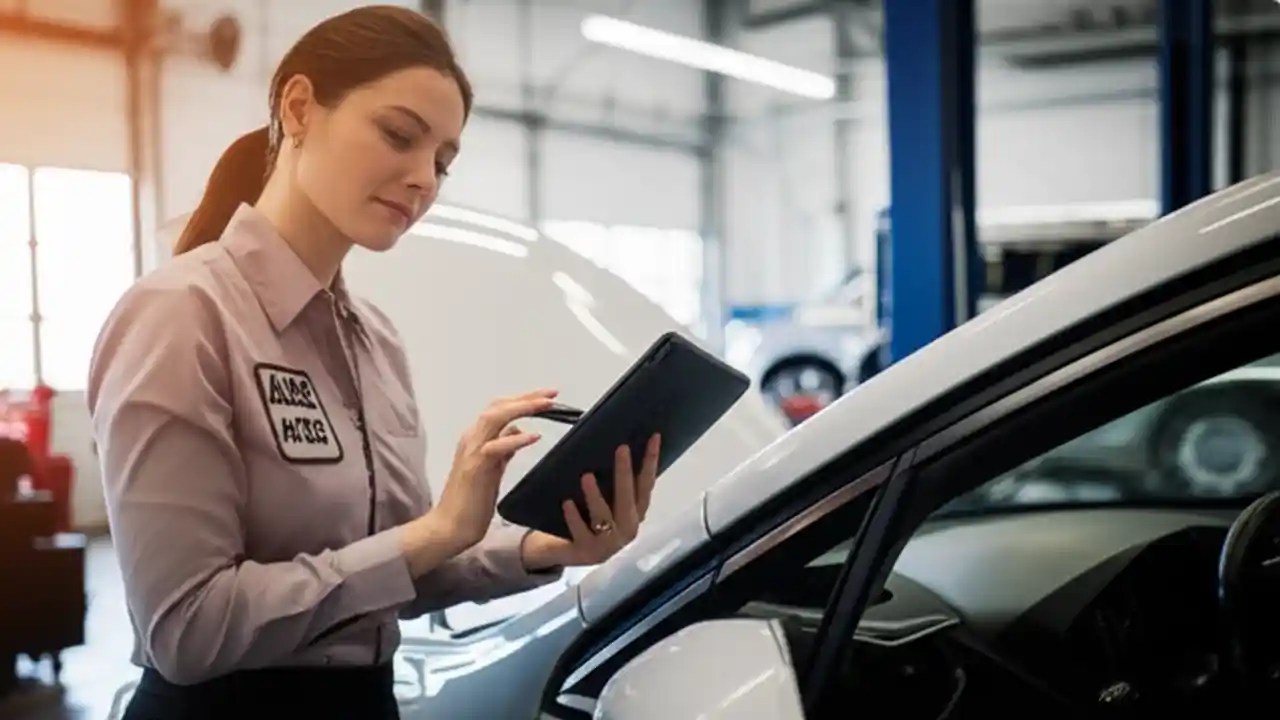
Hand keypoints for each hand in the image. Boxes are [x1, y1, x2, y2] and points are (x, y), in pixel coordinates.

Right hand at [429, 389, 557, 552]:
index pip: (500, 409)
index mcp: (476, 438)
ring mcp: (471, 451)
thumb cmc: (471, 502)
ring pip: (495, 418)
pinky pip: (496, 447)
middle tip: (553, 394)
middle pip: (499, 407)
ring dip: (522, 408)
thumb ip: (503, 449)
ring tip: (547, 405)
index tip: (549, 397)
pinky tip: (535, 436)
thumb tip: (518, 431)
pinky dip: (515, 439)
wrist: (451, 527)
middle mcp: (471, 439)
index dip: (523, 400)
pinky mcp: (475, 468)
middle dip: (527, 397)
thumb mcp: (492, 469)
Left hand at [523, 433, 661, 569]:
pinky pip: (581, 532)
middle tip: (621, 448)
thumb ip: (613, 482)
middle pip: (628, 499)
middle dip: (625, 473)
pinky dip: (575, 517)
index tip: (654, 438)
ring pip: (604, 518)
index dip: (651, 462)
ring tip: (587, 476)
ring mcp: (608, 544)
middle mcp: (627, 529)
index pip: (646, 484)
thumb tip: (617, 446)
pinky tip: (567, 503)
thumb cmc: (589, 519)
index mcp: (635, 513)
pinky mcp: (587, 552)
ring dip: (596, 496)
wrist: (566, 552)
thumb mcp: (607, 501)